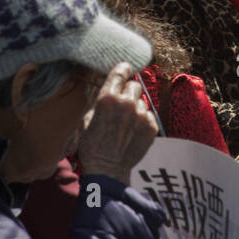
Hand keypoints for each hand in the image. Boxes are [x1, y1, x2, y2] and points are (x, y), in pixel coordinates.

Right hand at [76, 62, 157, 184]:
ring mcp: (141, 114)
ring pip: (142, 100)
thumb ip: (100, 100)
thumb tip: (108, 89)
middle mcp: (127, 103)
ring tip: (126, 123)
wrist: (107, 169)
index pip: (121, 71)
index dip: (123, 69)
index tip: (125, 69)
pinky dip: (142, 120)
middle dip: (128, 92)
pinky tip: (132, 132)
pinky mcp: (151, 126)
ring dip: (135, 107)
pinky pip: (148, 114)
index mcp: (108, 98)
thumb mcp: (87, 118)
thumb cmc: (92, 146)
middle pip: (134, 85)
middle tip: (121, 105)